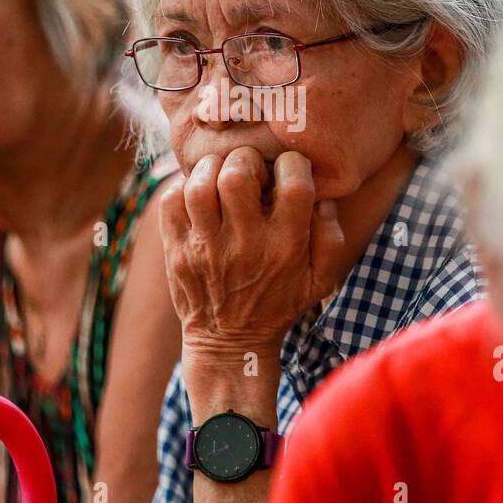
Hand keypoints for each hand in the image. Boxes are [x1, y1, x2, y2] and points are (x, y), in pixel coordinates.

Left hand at [158, 148, 346, 363]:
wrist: (229, 343)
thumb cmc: (279, 305)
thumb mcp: (320, 280)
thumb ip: (331, 237)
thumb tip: (323, 197)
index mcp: (284, 246)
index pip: (293, 184)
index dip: (293, 165)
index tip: (288, 170)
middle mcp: (244, 244)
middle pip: (237, 174)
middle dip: (247, 159)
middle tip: (251, 170)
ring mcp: (205, 247)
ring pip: (200, 184)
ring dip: (212, 168)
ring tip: (222, 175)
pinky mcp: (177, 251)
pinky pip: (171, 201)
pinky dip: (183, 187)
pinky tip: (198, 193)